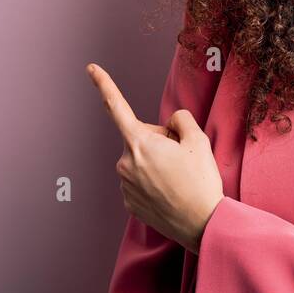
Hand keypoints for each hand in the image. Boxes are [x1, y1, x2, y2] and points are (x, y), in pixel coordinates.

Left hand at [86, 62, 223, 254]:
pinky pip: (140, 181)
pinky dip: (154, 182)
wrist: (202, 224)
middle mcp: (125, 163)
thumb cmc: (201, 181)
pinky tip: (171, 192)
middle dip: (158, 139)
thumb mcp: (198, 140)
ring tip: (179, 178)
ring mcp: (125, 185)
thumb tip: (168, 125)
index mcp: (139, 143)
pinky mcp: (129, 203)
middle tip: (183, 156)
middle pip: (140, 137)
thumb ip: (180, 120)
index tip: (91, 68)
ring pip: (140, 160)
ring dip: (157, 162)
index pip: (116, 106)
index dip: (104, 84)